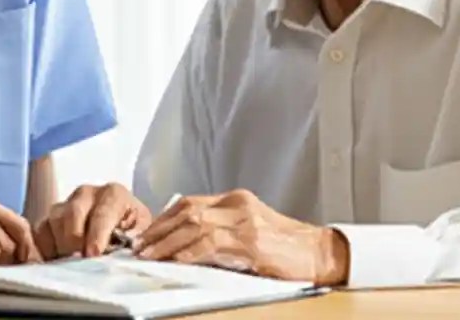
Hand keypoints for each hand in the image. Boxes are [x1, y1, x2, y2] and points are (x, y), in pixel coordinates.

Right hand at [34, 183, 151, 258]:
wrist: (120, 227)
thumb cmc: (132, 229)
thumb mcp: (140, 232)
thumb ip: (135, 239)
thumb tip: (128, 251)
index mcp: (113, 194)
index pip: (102, 214)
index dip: (97, 235)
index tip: (94, 254)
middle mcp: (86, 194)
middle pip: (72, 214)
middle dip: (74, 241)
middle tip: (79, 262)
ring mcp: (64, 205)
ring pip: (53, 223)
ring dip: (60, 247)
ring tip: (70, 265)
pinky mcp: (48, 221)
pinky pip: (38, 234)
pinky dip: (43, 250)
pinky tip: (53, 263)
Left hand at [135, 189, 348, 284]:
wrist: (320, 253)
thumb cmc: (287, 248)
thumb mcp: (250, 231)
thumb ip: (222, 231)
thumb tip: (186, 245)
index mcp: (236, 200)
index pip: (190, 203)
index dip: (164, 218)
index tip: (147, 234)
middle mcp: (238, 205)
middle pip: (186, 210)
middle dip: (158, 229)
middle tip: (138, 244)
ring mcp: (244, 220)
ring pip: (194, 224)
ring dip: (166, 241)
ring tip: (148, 254)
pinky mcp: (251, 239)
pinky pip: (211, 242)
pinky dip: (189, 251)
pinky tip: (176, 259)